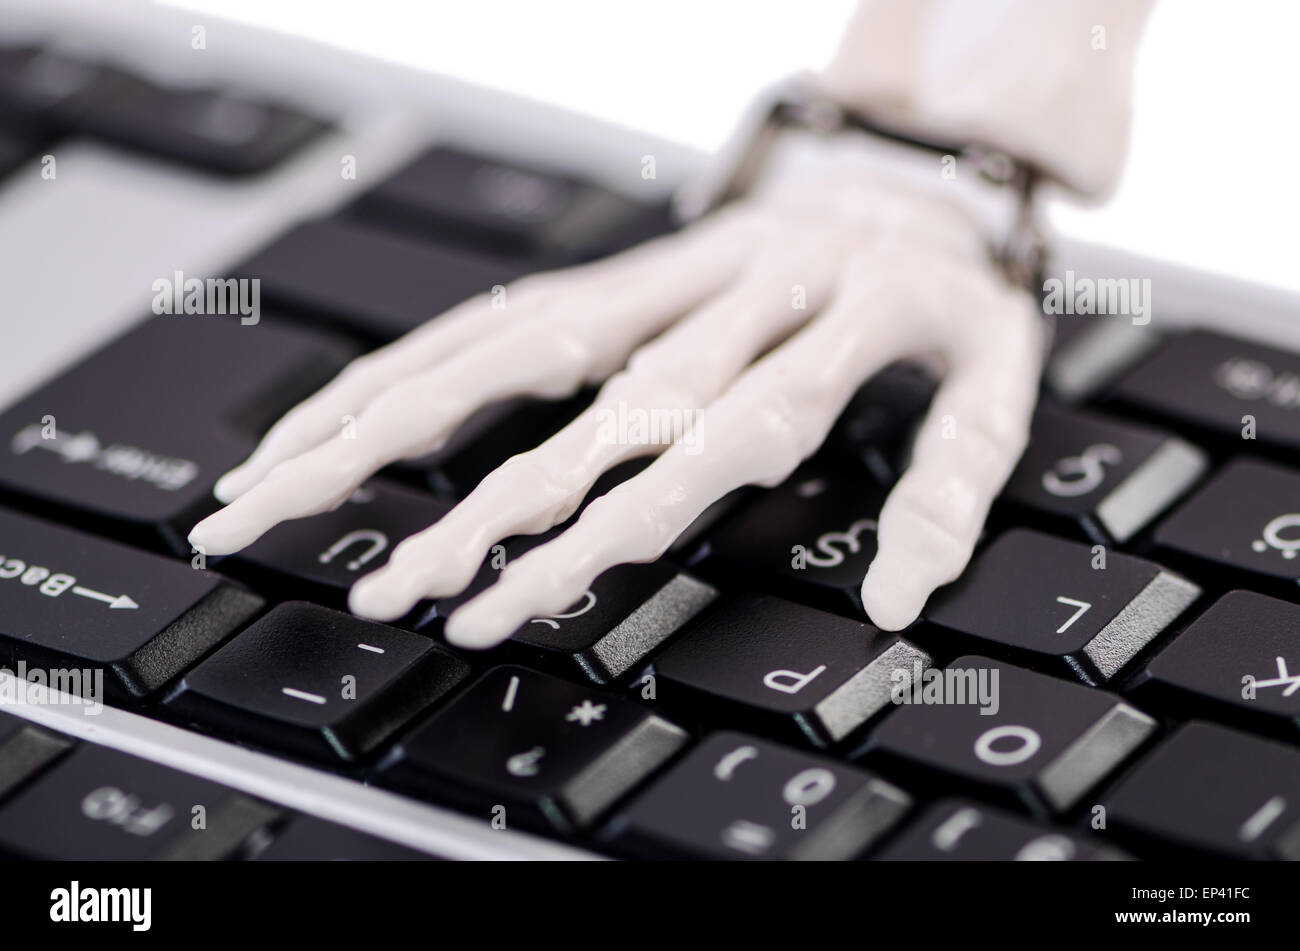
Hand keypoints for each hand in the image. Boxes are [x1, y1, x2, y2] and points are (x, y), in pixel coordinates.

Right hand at [188, 173, 1043, 647]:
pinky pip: (508, 311)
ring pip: (514, 343)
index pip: (694, 453)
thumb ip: (945, 491)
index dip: (594, 536)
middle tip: (382, 586)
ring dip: (392, 416)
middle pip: (581, 412)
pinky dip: (418, 363)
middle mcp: (724, 300)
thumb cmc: (953, 301)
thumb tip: (892, 607)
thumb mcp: (997, 387)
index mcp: (827, 333)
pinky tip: (335, 412)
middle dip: (472, 506)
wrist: (911, 181)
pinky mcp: (624, 271)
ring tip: (280, 486)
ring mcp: (663, 278)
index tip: (503, 608)